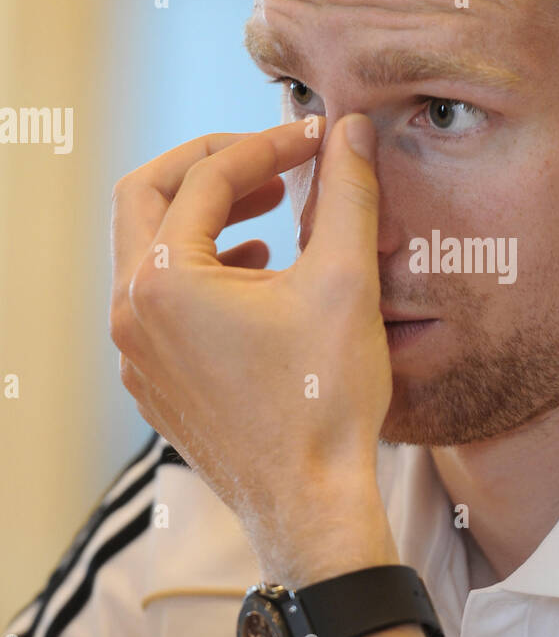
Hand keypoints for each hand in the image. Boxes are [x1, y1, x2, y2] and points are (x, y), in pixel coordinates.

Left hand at [110, 114, 394, 577]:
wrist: (310, 505)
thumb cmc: (324, 400)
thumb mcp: (346, 282)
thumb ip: (346, 194)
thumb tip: (351, 131)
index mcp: (164, 280)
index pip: (206, 178)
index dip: (267, 147)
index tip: (315, 142)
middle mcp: (130, 313)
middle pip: (148, 197)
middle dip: (212, 168)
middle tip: (273, 161)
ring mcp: (135, 353)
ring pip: (150, 251)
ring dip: (206, 219)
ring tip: (273, 215)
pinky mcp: (153, 382)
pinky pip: (159, 304)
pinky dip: (202, 271)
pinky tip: (258, 276)